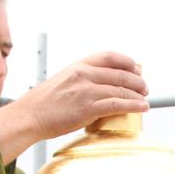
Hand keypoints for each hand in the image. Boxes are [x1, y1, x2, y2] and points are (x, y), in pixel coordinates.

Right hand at [0, 51, 148, 162]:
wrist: (29, 116)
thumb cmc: (43, 104)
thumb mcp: (63, 81)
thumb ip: (81, 80)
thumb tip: (100, 86)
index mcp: (77, 66)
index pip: (109, 57)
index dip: (127, 62)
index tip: (136, 69)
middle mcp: (83, 75)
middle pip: (119, 74)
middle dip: (137, 81)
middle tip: (144, 88)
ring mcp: (86, 91)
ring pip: (120, 89)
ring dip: (137, 95)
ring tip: (145, 100)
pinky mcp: (87, 108)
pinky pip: (117, 104)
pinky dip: (133, 105)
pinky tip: (141, 107)